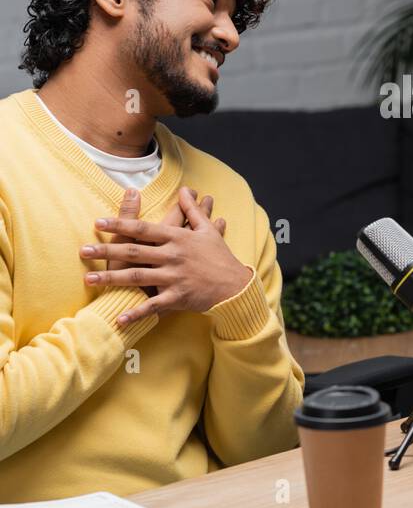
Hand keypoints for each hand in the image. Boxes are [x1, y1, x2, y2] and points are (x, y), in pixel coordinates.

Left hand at [82, 185, 245, 324]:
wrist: (235, 287)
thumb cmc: (219, 257)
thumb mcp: (207, 230)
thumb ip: (193, 210)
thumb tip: (185, 190)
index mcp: (177, 238)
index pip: (143, 229)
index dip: (119, 224)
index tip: (98, 222)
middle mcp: (172, 256)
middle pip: (133, 251)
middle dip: (106, 250)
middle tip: (83, 250)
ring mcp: (174, 277)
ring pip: (137, 277)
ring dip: (111, 278)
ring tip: (90, 279)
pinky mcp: (177, 297)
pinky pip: (152, 306)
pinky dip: (136, 312)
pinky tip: (118, 317)